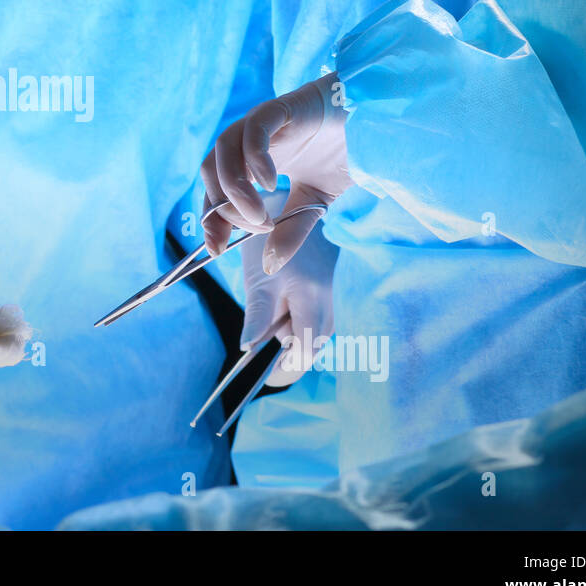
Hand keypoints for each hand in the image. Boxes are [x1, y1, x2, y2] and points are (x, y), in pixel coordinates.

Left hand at [201, 73, 352, 271]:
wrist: (374, 122)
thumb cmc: (342, 154)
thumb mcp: (314, 203)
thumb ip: (291, 230)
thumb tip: (270, 265)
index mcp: (250, 161)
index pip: (216, 190)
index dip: (211, 219)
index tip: (217, 250)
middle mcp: (248, 140)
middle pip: (211, 171)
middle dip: (221, 206)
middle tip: (253, 229)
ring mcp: (261, 122)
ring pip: (224, 151)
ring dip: (235, 189)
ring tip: (260, 216)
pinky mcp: (279, 108)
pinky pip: (253, 131)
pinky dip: (255, 159)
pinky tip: (271, 184)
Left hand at [239, 207, 337, 386]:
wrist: (288, 206)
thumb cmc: (267, 242)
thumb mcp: (258, 280)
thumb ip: (258, 316)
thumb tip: (249, 348)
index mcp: (314, 299)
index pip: (306, 350)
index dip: (287, 369)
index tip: (267, 379)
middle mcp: (332, 299)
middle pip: (314, 343)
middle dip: (290, 350)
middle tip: (267, 345)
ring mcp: (336, 292)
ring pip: (317, 328)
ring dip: (294, 331)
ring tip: (275, 310)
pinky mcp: (333, 285)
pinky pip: (319, 312)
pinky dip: (301, 317)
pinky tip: (286, 302)